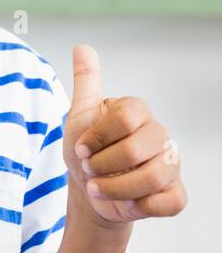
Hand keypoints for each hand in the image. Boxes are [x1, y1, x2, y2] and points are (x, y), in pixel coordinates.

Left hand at [62, 43, 185, 230]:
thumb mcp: (79, 116)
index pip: (127, 116)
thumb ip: (87, 83)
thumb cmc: (85, 151)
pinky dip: (140, 205)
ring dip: (115, 188)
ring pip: (152, 177)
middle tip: (89, 168)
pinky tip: (126, 201)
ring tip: (97, 187)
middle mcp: (159, 135)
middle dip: (103, 164)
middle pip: (138, 148)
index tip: (82, 147)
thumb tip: (83, 46)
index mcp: (137, 113)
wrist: (89, 190)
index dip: (99, 136)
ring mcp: (170, 164)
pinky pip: (169, 201)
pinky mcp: (174, 192)